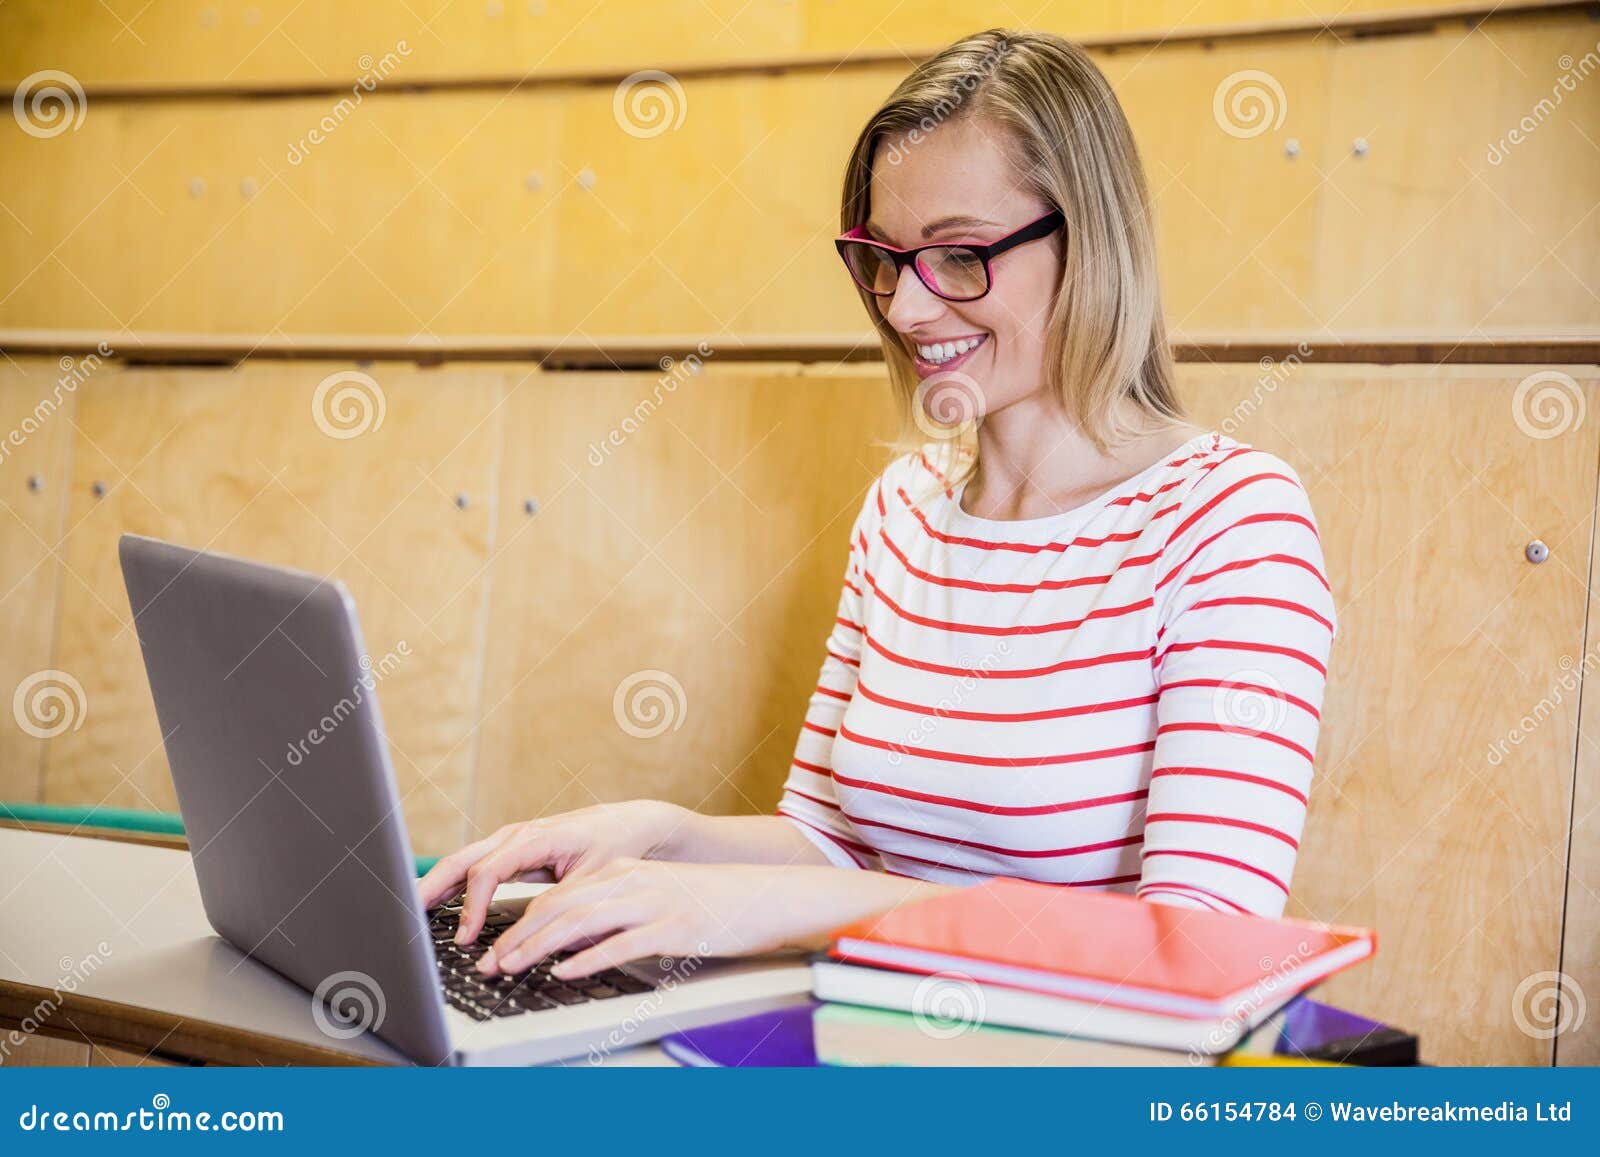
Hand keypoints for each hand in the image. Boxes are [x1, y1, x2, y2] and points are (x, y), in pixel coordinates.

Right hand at [415, 800, 689, 944]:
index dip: (472, 906)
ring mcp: (514, 841)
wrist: (633, 824)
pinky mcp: (516, 852)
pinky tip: (439, 903)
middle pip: (464, 859)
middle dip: (433, 887)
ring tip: (412, 911)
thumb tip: (535, 937)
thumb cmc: (617, 845)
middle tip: (409, 914)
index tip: (465, 938)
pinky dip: (456, 883)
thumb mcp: (594, 879)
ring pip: (465, 861)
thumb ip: (562, 904)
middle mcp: (519, 834)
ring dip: (439, 885)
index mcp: (536, 837)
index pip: (488, 871)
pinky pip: (478, 866)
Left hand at [475, 859, 953, 980]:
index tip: (496, 946)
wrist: (763, 897)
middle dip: (519, 937)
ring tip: (515, 967)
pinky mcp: (673, 928)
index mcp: (624, 870)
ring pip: (582, 923)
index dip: (521, 921)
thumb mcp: (653, 896)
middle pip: (561, 907)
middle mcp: (632, 880)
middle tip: (491, 963)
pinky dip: (587, 959)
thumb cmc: (708, 902)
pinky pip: (621, 945)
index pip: (559, 894)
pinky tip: (564, 972)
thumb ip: (613, 910)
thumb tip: (567, 940)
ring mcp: (653, 903)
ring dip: (541, 948)